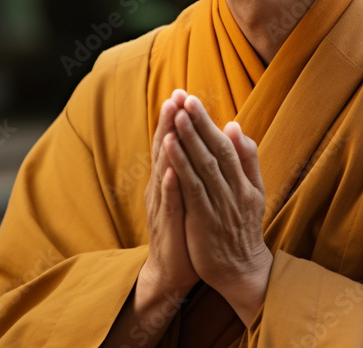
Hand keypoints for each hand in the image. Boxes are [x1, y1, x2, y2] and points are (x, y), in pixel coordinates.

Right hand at [139, 90, 199, 298]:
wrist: (173, 271)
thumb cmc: (185, 228)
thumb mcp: (190, 193)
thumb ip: (193, 167)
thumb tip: (200, 139)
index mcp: (170, 179)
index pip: (173, 142)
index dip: (176, 118)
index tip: (182, 92)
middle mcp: (162, 188)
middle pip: (164, 150)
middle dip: (169, 124)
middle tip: (173, 97)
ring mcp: (162, 207)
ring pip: (164, 173)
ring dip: (166, 150)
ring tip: (171, 125)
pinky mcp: (168, 227)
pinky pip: (169, 205)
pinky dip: (170, 188)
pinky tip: (172, 172)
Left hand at [163, 95, 272, 325]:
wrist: (242, 271)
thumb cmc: (242, 228)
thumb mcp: (254, 192)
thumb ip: (246, 160)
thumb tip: (235, 127)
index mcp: (244, 182)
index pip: (225, 145)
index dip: (208, 122)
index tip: (193, 100)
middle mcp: (234, 191)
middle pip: (215, 151)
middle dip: (198, 123)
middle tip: (184, 98)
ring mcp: (220, 206)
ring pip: (203, 167)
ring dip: (189, 140)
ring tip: (176, 116)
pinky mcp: (205, 220)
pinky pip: (192, 189)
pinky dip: (181, 167)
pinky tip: (170, 149)